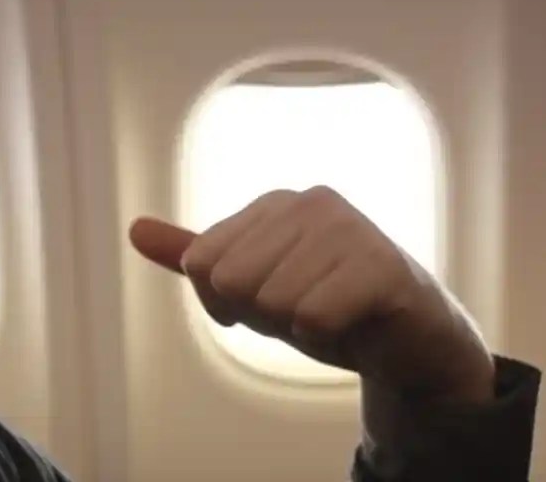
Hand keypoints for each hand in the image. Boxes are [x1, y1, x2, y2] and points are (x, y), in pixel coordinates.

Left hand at [130, 187, 494, 403]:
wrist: (411, 344)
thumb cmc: (327, 306)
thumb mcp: (251, 284)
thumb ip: (195, 256)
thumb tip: (135, 229)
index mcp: (270, 204)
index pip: (200, 265)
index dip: (226, 303)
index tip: (270, 301)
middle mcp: (306, 202)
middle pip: (231, 282)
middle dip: (263, 315)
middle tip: (308, 309)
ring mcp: (347, 227)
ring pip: (271, 302)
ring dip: (298, 327)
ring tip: (333, 312)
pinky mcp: (382, 264)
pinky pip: (312, 317)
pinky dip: (326, 336)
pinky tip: (352, 323)